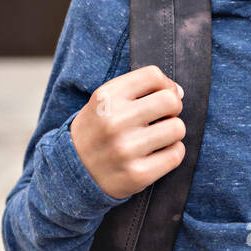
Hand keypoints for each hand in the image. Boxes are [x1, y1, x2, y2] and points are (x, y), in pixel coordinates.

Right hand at [70, 64, 186, 199]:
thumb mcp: (105, 100)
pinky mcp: (137, 175)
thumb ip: (137, 88)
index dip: (164, 84)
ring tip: (156, 137)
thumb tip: (177, 91)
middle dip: (172, 108)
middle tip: (162, 117)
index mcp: (105, 98)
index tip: (160, 95)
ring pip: (177, 128)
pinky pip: (176, 155)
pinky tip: (156, 154)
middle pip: (171, 101)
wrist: (74, 170)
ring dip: (172, 132)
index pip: (153, 75)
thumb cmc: (98, 130)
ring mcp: (125, 150)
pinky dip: (171, 153)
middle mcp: (114, 122)